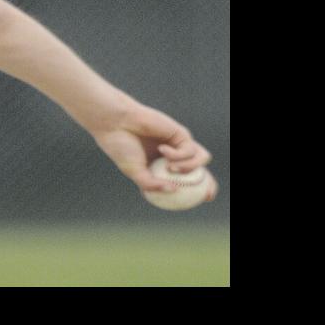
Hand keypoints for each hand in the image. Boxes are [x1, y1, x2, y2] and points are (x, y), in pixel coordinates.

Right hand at [90, 102, 214, 198]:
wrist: (117, 124)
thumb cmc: (122, 148)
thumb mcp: (134, 173)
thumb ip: (152, 185)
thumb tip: (174, 190)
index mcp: (161, 168)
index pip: (184, 181)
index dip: (197, 190)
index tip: (204, 199)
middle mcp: (173, 156)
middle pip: (199, 171)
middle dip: (208, 182)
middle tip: (207, 193)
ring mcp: (177, 144)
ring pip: (200, 159)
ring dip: (189, 167)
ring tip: (171, 168)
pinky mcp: (179, 133)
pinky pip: (189, 149)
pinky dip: (177, 155)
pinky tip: (162, 150)